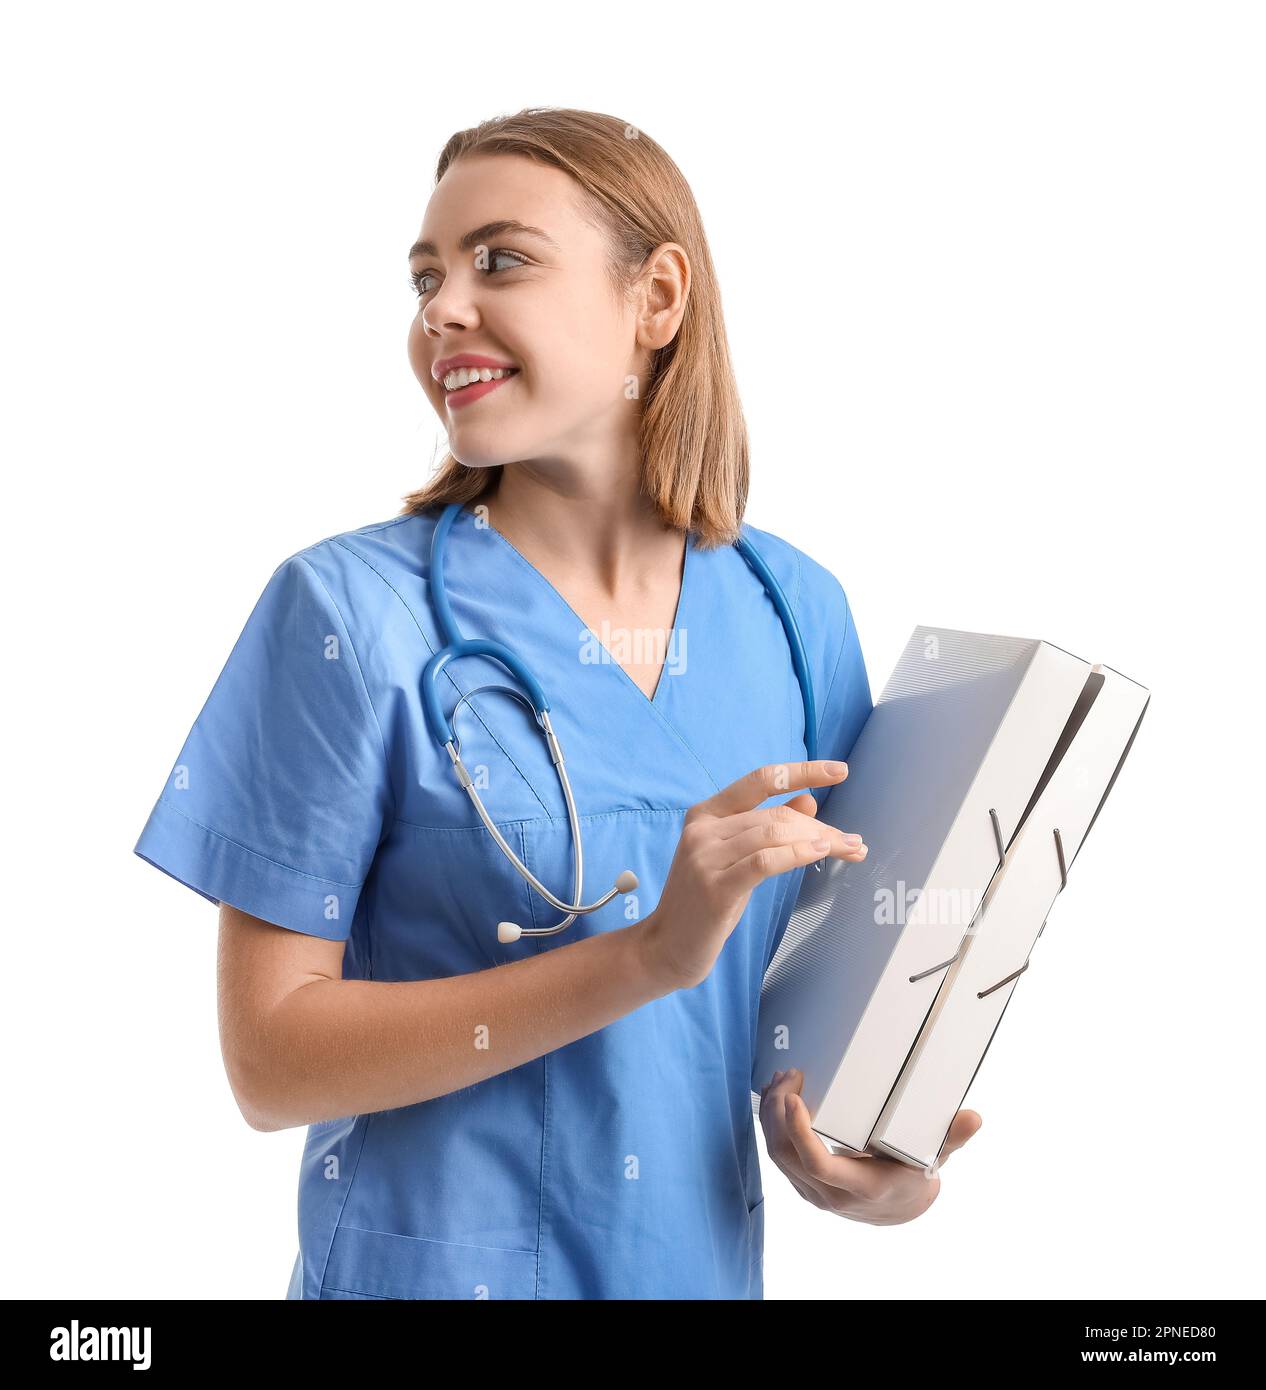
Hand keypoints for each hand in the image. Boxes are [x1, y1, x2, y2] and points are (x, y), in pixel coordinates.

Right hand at [637, 759, 866, 992]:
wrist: (666, 946)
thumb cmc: (705, 901)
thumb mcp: (735, 858)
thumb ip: (766, 828)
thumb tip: (808, 800)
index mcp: (706, 814)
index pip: (760, 780)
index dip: (802, 772)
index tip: (840, 770)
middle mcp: (702, 829)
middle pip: (775, 815)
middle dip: (821, 828)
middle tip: (852, 842)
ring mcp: (705, 858)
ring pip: (774, 834)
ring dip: (820, 841)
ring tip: (850, 849)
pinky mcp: (715, 888)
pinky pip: (765, 861)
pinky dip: (798, 854)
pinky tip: (821, 853)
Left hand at [758, 1067, 981, 1222]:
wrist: (898, 1209)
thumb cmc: (912, 1177)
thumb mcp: (932, 1158)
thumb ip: (951, 1139)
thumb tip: (973, 1119)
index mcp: (860, 1188)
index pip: (818, 1165)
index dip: (800, 1133)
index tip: (795, 1099)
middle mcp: (830, 1195)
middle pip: (787, 1154)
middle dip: (779, 1112)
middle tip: (791, 1075)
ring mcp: (812, 1191)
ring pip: (777, 1154)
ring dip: (771, 1115)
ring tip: (782, 1080)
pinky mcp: (803, 1181)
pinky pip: (779, 1153)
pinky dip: (773, 1124)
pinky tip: (780, 1098)